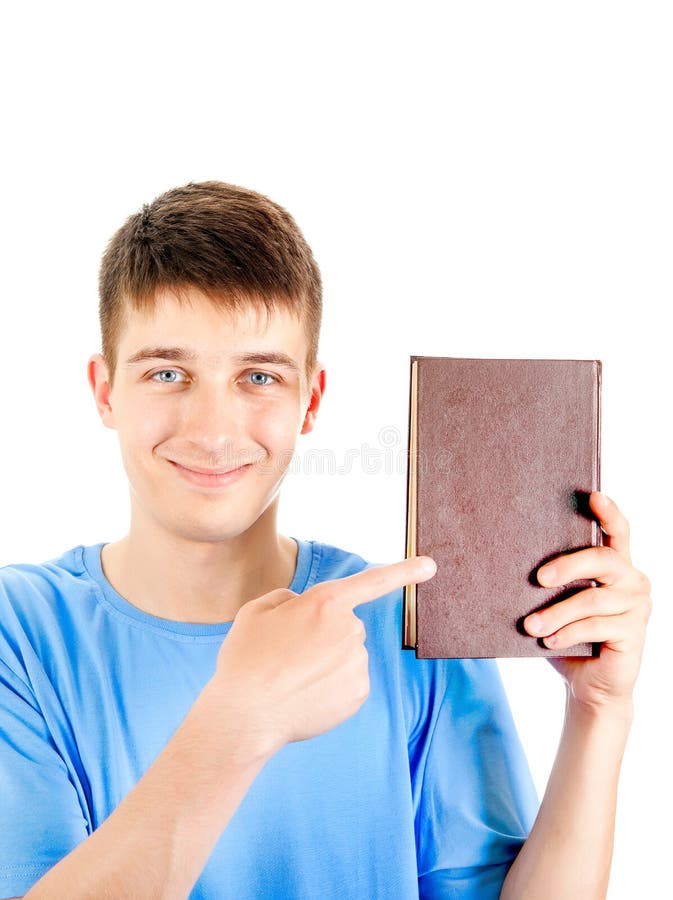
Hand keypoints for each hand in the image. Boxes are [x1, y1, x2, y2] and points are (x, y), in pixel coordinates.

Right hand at [213, 555, 436, 754]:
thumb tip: (303, 607)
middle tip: (289, 655)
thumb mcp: (256, 612)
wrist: (245, 715)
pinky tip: (306, 694)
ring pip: (346, 655)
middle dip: (324, 636)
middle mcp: (349, 629)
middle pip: (345, 626)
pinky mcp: (359, 692)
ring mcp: (357, 663)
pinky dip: (331, 686)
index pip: (371, 582)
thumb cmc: (245, 660)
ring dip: (326, 662)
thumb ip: (286, 600)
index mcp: (324, 602)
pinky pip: (349, 680)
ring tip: (292, 678)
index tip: (430, 565)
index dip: (404, 571)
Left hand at [523, 492, 651, 712]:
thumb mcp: (558, 603)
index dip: (609, 512)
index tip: (593, 496)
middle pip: (602, 559)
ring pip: (592, 599)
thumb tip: (511, 560)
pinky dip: (567, 633)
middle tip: (538, 578)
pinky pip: (596, 626)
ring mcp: (637, 606)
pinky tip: (548, 641)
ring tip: (530, 625)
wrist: (588, 684)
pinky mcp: (635, 633)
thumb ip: (552, 581)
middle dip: (567, 566)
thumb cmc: (568, 635)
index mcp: (616, 566)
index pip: (618, 532)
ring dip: (556, 613)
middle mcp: (633, 580)